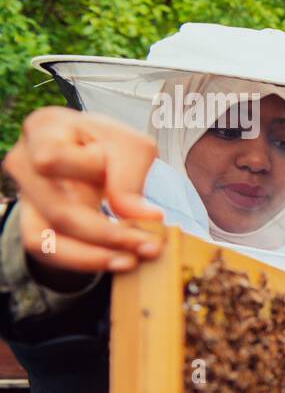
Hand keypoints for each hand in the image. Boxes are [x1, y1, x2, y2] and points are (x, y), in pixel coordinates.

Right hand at [4, 107, 162, 286]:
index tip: (154, 211)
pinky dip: (82, 261)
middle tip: (151, 247)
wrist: (88, 147)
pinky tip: (115, 262)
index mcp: (44, 129)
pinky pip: (46, 251)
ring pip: (45, 239)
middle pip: (58, 209)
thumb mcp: (132, 147)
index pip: (55, 160)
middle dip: (109, 235)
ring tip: (131, 262)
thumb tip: (142, 218)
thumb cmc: (108, 143)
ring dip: (92, 257)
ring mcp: (24, 195)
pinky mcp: (31, 221)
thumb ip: (132, 179)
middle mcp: (23, 161)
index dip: (103, 186)